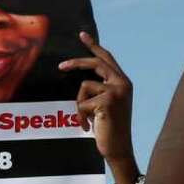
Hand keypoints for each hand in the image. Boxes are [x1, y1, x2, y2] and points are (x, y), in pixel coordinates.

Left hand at [61, 33, 136, 176]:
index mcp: (123, 82)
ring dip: (80, 105)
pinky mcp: (107, 101)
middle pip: (94, 64)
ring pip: (84, 87)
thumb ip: (101, 89)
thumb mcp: (108, 104)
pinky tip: (88, 127)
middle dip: (76, 64)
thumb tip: (83, 81)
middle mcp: (122, 83)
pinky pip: (82, 103)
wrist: (119, 149)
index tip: (82, 35)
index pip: (106, 58)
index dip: (94, 46)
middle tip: (60, 66)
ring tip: (87, 120)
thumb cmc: (110, 129)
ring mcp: (116, 92)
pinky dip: (80, 117)